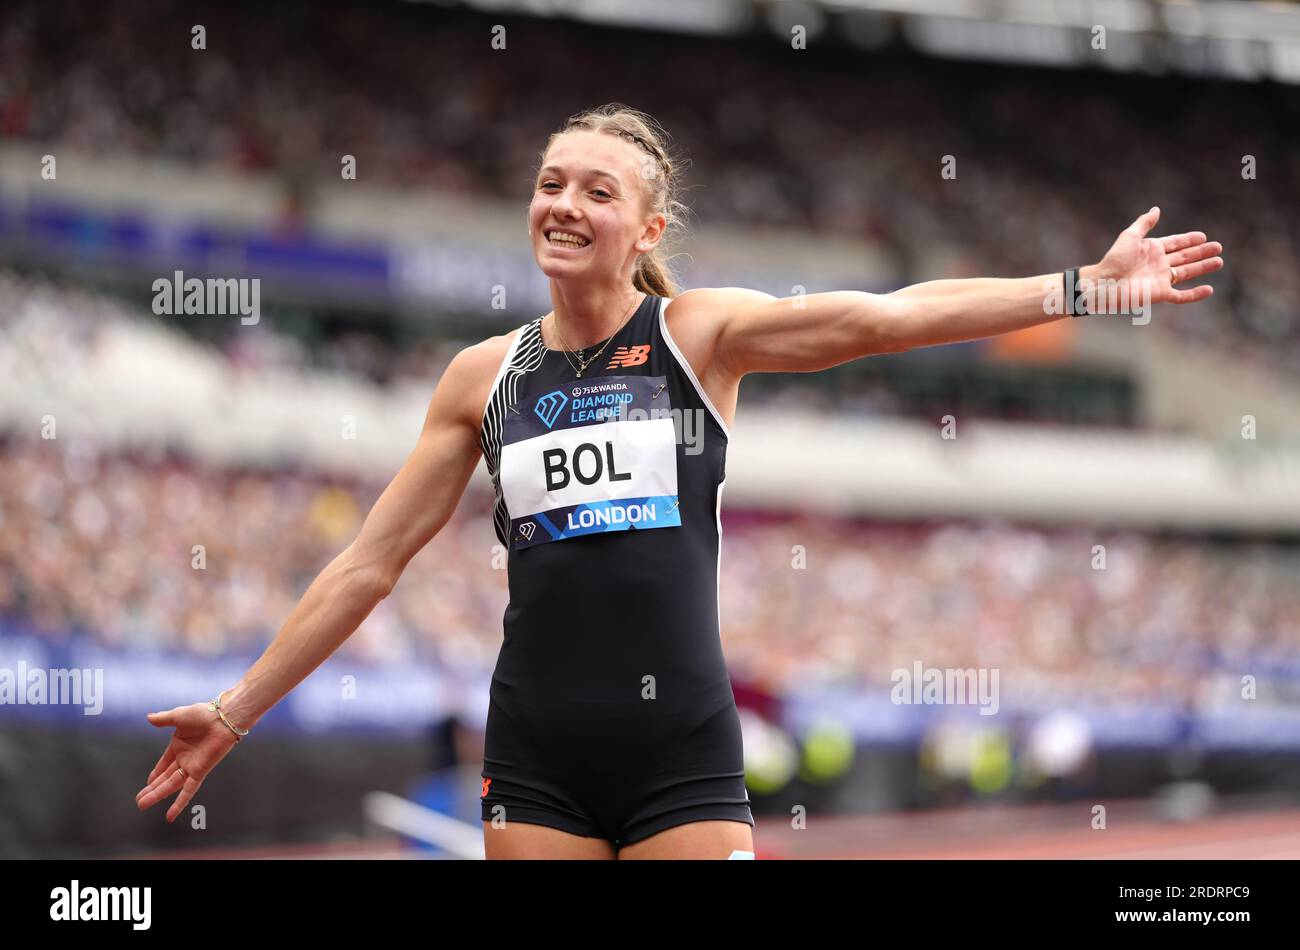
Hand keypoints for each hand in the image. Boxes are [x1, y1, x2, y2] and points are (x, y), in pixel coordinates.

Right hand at [136, 703, 240, 822]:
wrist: (223, 717)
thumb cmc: (204, 713)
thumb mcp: (178, 716)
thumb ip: (163, 719)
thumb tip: (148, 717)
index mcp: (179, 745)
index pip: (165, 763)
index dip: (156, 773)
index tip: (148, 783)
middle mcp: (185, 758)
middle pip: (165, 777)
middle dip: (153, 789)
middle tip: (139, 801)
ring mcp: (192, 766)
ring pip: (172, 785)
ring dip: (157, 795)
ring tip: (142, 805)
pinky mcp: (200, 771)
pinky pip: (189, 790)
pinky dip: (180, 802)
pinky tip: (171, 815)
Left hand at [1088, 206, 1223, 306]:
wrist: (1105, 282)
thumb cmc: (1114, 259)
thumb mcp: (1130, 236)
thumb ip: (1144, 223)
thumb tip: (1156, 209)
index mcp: (1153, 250)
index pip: (1176, 243)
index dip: (1189, 240)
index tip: (1203, 236)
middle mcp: (1159, 264)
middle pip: (1185, 257)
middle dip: (1201, 252)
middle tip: (1218, 247)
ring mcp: (1161, 279)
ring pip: (1187, 273)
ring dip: (1203, 267)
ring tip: (1218, 262)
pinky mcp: (1161, 294)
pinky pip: (1182, 296)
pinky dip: (1195, 294)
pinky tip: (1209, 289)